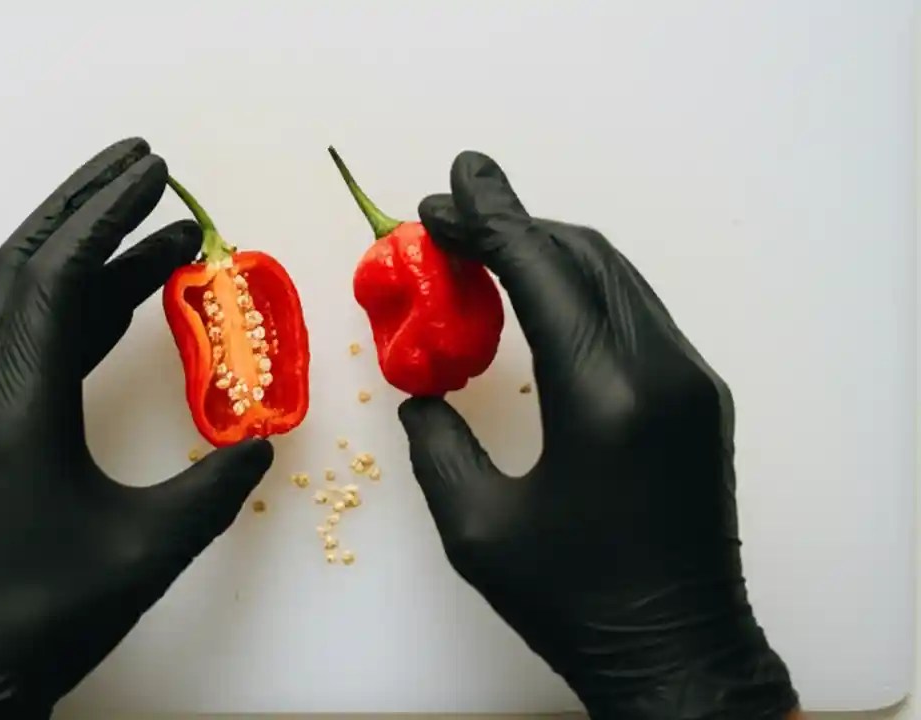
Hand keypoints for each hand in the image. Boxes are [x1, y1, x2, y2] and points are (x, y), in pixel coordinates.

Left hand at [0, 138, 273, 719]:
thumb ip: (213, 491)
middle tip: (145, 166)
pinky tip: (131, 300)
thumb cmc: (39, 615)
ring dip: (87, 253)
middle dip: (86, 205)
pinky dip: (85, 305)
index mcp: (18, 406)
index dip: (102, 216)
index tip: (151, 174)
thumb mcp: (144, 551)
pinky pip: (40, 339)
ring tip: (159, 228)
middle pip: (28, 266)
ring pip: (31, 300)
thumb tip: (261, 445)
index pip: (53, 279)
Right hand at [400, 152, 798, 718]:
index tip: (447, 186)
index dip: (488, 220)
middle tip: (449, 213)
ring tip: (483, 245)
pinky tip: (539, 298)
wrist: (679, 652)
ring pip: (616, 277)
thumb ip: (436, 445)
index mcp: (602, 399)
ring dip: (549, 250)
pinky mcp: (700, 399)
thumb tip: (421, 394)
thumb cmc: (573, 602)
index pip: (542, 272)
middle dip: (514, 222)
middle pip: (585, 257)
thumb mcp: (477, 530)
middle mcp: (659, 372)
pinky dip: (581, 288)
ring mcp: (690, 382)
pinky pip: (635, 313)